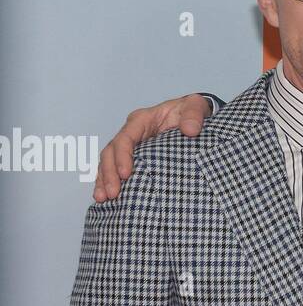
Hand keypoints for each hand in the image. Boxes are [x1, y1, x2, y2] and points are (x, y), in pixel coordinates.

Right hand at [94, 93, 211, 201]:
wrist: (195, 118)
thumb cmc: (192, 112)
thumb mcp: (196, 106)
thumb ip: (194, 114)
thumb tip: (190, 130)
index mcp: (142, 120)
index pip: (126, 138)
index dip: (122, 155)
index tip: (126, 174)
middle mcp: (132, 133)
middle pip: (111, 151)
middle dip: (109, 172)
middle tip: (113, 193)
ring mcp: (131, 147)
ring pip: (109, 162)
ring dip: (104, 180)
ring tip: (104, 198)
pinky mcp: (134, 159)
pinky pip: (116, 170)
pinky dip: (109, 183)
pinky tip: (106, 199)